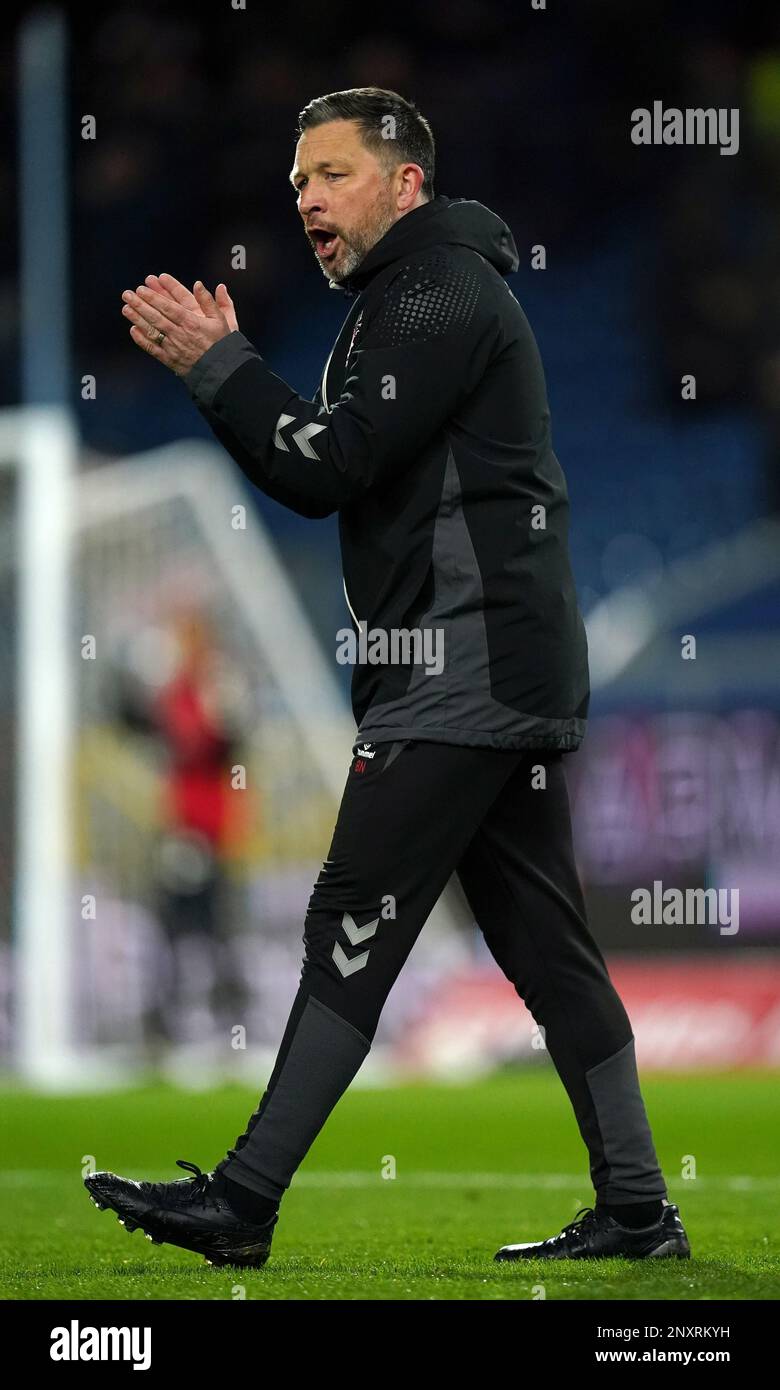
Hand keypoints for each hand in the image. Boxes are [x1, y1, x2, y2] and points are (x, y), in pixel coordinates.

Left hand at [121, 275, 238, 375]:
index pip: (169, 306)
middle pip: (156, 316)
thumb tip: (198, 284)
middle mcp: (180, 334)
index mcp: (192, 322)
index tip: (142, 288)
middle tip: (128, 294)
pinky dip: (142, 340)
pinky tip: (133, 330)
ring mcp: (173, 347)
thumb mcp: (222, 319)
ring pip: (152, 330)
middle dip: (140, 304)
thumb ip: (209, 301)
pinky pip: (153, 349)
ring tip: (126, 308)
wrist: (221, 372)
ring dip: (137, 319)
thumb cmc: (222, 344)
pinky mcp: (170, 359)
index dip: (154, 297)